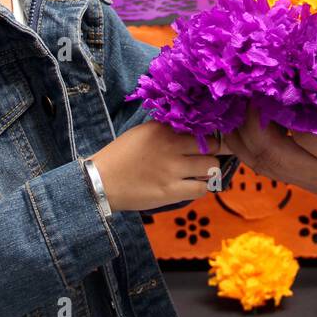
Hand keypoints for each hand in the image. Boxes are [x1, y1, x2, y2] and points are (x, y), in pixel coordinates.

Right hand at [91, 121, 225, 211]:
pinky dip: (202, 188)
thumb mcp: (142, 133)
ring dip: (209, 170)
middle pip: (213, 145)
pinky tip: (193, 186)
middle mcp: (171, 146)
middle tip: (208, 156)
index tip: (209, 138)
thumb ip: (164, 129)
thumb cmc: (120, 156)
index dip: (209, 133)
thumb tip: (187, 128)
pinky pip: (202, 189)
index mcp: (162, 129)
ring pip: (211, 167)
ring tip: (201, 173)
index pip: (200, 126)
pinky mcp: (171, 191)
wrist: (101, 181)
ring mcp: (172, 169)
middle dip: (214, 151)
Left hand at [224, 77, 316, 195]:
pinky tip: (245, 123)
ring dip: (242, 138)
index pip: (297, 129)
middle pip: (270, 154)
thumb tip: (295, 58)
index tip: (259, 78)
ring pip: (263, 166)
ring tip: (232, 106)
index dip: (271, 105)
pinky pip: (270, 169)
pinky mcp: (308, 185)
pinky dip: (252, 147)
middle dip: (246, 123)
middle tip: (238, 90)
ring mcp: (316, 185)